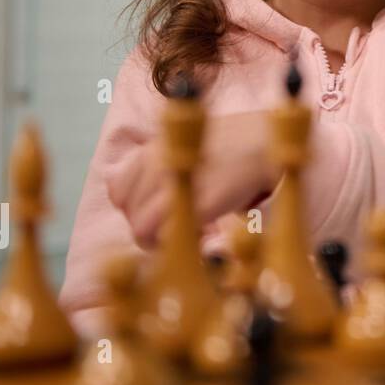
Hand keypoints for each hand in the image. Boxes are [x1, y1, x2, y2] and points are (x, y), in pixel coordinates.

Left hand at [119, 111, 280, 247]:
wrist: (265, 143)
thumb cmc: (228, 146)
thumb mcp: (183, 144)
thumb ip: (156, 166)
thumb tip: (133, 196)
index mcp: (152, 150)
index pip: (118, 190)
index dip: (133, 207)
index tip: (155, 211)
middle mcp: (157, 165)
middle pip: (128, 212)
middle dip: (146, 225)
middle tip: (173, 226)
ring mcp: (177, 184)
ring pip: (141, 228)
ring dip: (158, 238)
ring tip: (185, 232)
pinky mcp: (199, 202)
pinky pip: (168, 234)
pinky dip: (178, 241)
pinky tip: (200, 233)